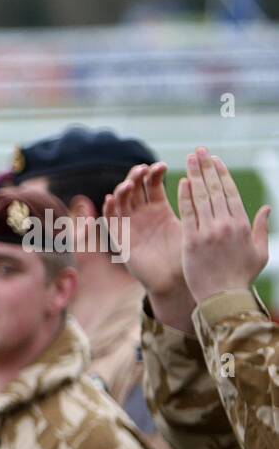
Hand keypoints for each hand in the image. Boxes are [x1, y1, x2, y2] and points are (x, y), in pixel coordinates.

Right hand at [103, 162, 183, 295]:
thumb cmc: (187, 254)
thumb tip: (199, 178)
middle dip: (136, 177)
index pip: (152, 185)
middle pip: (134, 189)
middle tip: (143, 170)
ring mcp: (130, 226)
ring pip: (121, 202)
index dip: (154, 173)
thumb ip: (190, 204)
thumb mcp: (190, 224)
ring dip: (123, 190)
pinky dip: (108, 210)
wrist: (176, 281)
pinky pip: (111, 223)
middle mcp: (142, 215)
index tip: (161, 166)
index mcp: (159, 210)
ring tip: (130, 183)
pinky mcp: (121, 240)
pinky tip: (111, 199)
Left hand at [178, 147, 270, 302]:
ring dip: (195, 175)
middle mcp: (226, 224)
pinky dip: (185, 197)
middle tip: (199, 151)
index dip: (222, 174)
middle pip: (215, 190)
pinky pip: (188, 214)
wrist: (223, 297)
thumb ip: (261, 228)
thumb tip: (265, 208)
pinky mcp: (192, 241)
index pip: (230, 192)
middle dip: (206, 168)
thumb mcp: (259, 252)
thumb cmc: (241, 277)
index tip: (215, 160)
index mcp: (243, 225)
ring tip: (190, 159)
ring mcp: (208, 232)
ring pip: (201, 197)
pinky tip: (181, 182)